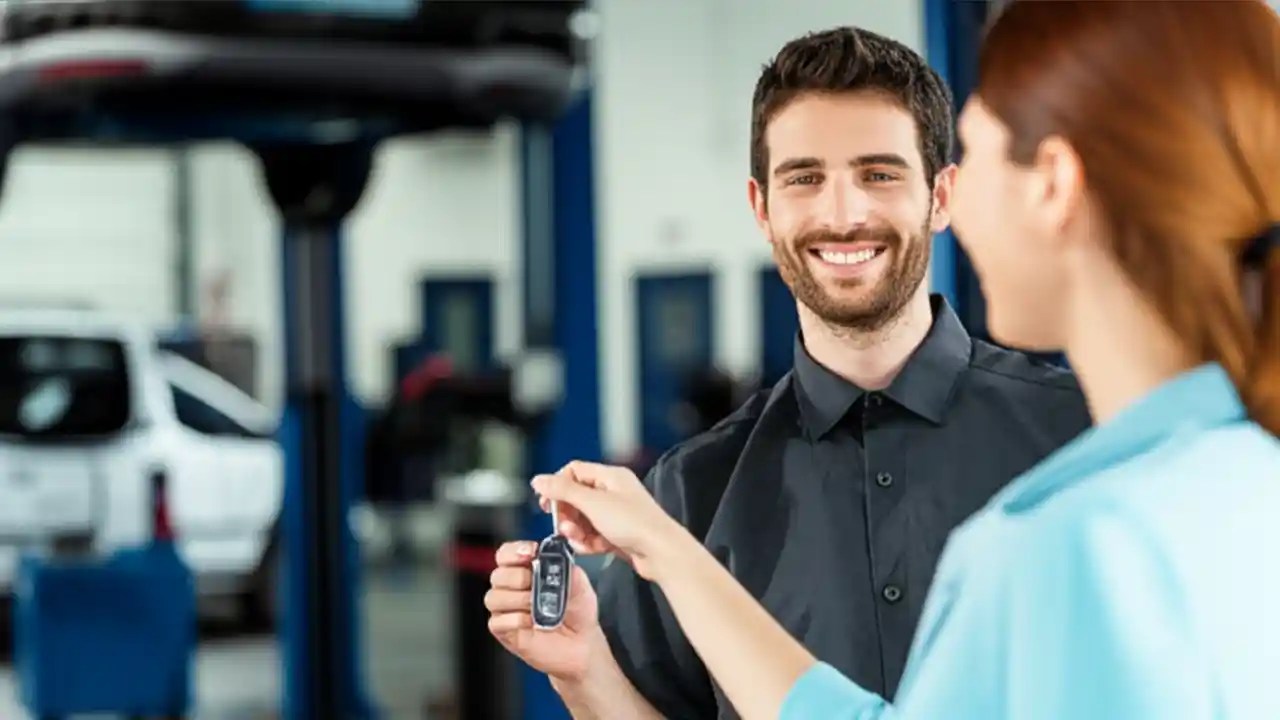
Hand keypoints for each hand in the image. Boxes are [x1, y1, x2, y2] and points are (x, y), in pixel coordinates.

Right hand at [485, 540, 599, 681]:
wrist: (582, 643)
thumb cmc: (578, 613)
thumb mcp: (579, 584)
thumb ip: (566, 568)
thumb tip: (555, 556)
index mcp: (526, 571)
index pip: (506, 554)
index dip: (514, 551)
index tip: (531, 553)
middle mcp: (512, 588)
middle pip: (498, 575)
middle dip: (519, 578)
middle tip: (538, 586)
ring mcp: (506, 610)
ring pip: (494, 597)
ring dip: (518, 600)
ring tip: (537, 607)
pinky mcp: (504, 631)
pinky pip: (497, 621)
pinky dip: (516, 620)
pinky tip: (531, 622)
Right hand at [531, 461, 690, 581]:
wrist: (661, 553)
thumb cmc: (636, 524)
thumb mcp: (593, 503)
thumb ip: (563, 491)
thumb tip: (539, 480)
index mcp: (610, 477)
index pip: (574, 471)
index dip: (557, 486)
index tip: (546, 503)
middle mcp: (613, 493)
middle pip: (575, 498)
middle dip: (567, 514)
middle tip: (564, 526)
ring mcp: (615, 514)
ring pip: (582, 520)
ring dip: (576, 531)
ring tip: (580, 539)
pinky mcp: (617, 534)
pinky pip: (592, 535)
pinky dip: (588, 542)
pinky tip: (593, 548)